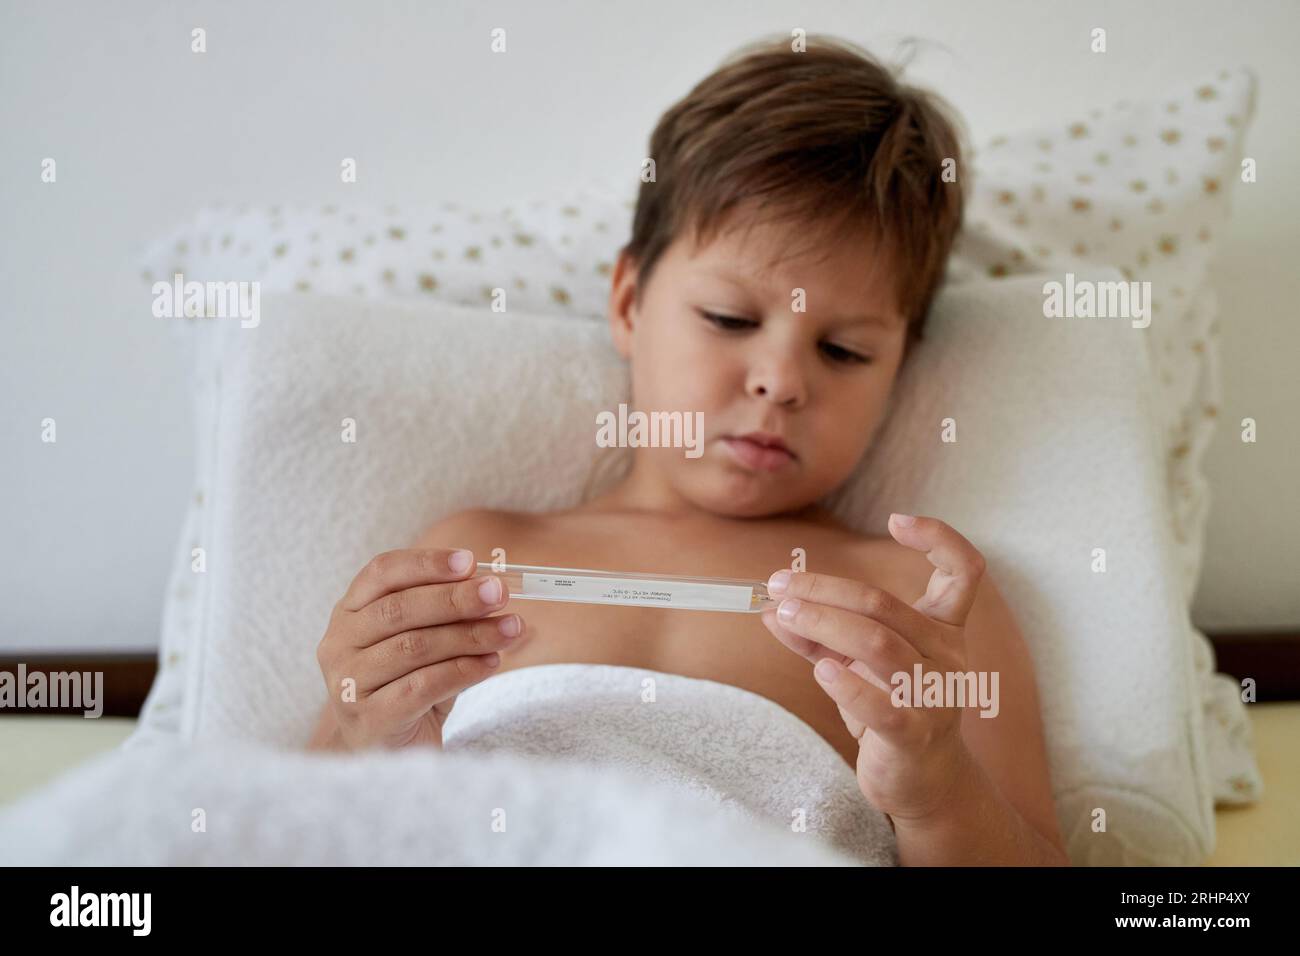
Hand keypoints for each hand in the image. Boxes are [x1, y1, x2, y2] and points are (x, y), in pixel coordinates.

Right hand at [314, 548, 526, 750]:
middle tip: (498, 593)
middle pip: (399, 609)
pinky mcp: (368, 719)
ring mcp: (347, 683)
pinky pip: (421, 686)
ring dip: (469, 635)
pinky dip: (462, 671)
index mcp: (350, 612)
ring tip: (509, 629)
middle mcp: (339, 643)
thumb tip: (494, 589)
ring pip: (414, 647)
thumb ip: (450, 614)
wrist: (387, 751)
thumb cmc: (408, 685)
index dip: (425, 563)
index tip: (469, 561)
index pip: (382, 573)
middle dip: (455, 598)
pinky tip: (491, 663)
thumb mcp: (426, 641)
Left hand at [761, 513, 987, 823]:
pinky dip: (848, 685)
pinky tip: (821, 671)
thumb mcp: (855, 663)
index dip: (938, 538)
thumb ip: (819, 636)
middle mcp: (947, 656)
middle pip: (884, 605)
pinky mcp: (915, 735)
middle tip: (779, 584)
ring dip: (824, 623)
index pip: (963, 571)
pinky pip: (881, 705)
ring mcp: (935, 696)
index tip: (895, 520)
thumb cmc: (890, 709)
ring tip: (785, 613)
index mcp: (943, 630)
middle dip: (824, 589)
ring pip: (878, 643)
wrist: (922, 781)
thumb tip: (772, 607)